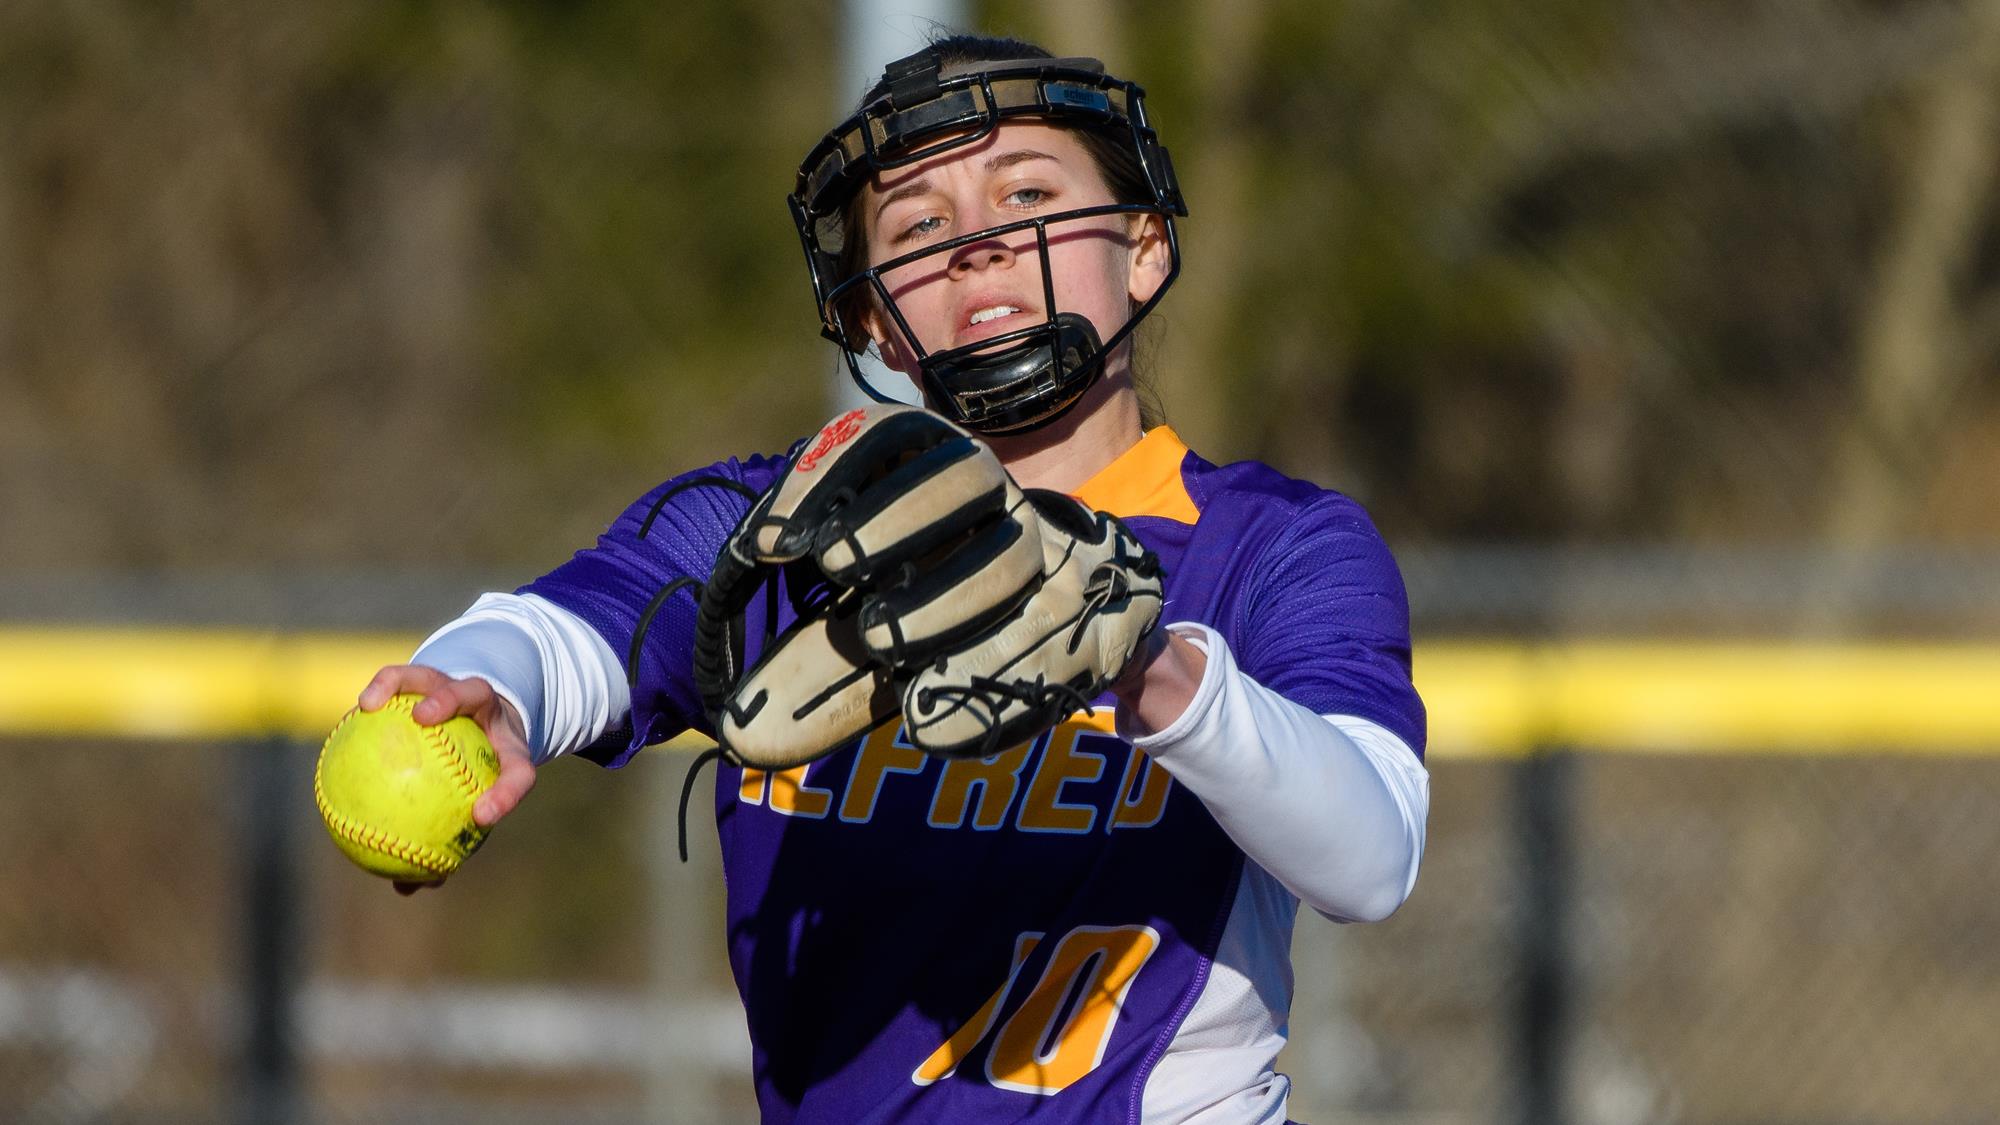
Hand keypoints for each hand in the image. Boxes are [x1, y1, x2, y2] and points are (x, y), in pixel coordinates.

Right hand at [357, 664, 535, 894]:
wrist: (479, 722)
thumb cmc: (470, 779)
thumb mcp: (461, 807)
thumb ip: (440, 841)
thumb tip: (409, 888)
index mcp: (508, 749)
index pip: (517, 770)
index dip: (505, 794)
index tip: (481, 818)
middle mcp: (487, 710)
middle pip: (477, 693)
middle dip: (453, 702)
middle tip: (424, 719)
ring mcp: (459, 686)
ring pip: (436, 674)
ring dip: (404, 682)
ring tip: (370, 703)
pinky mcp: (432, 675)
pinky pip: (401, 679)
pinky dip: (381, 689)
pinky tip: (353, 709)